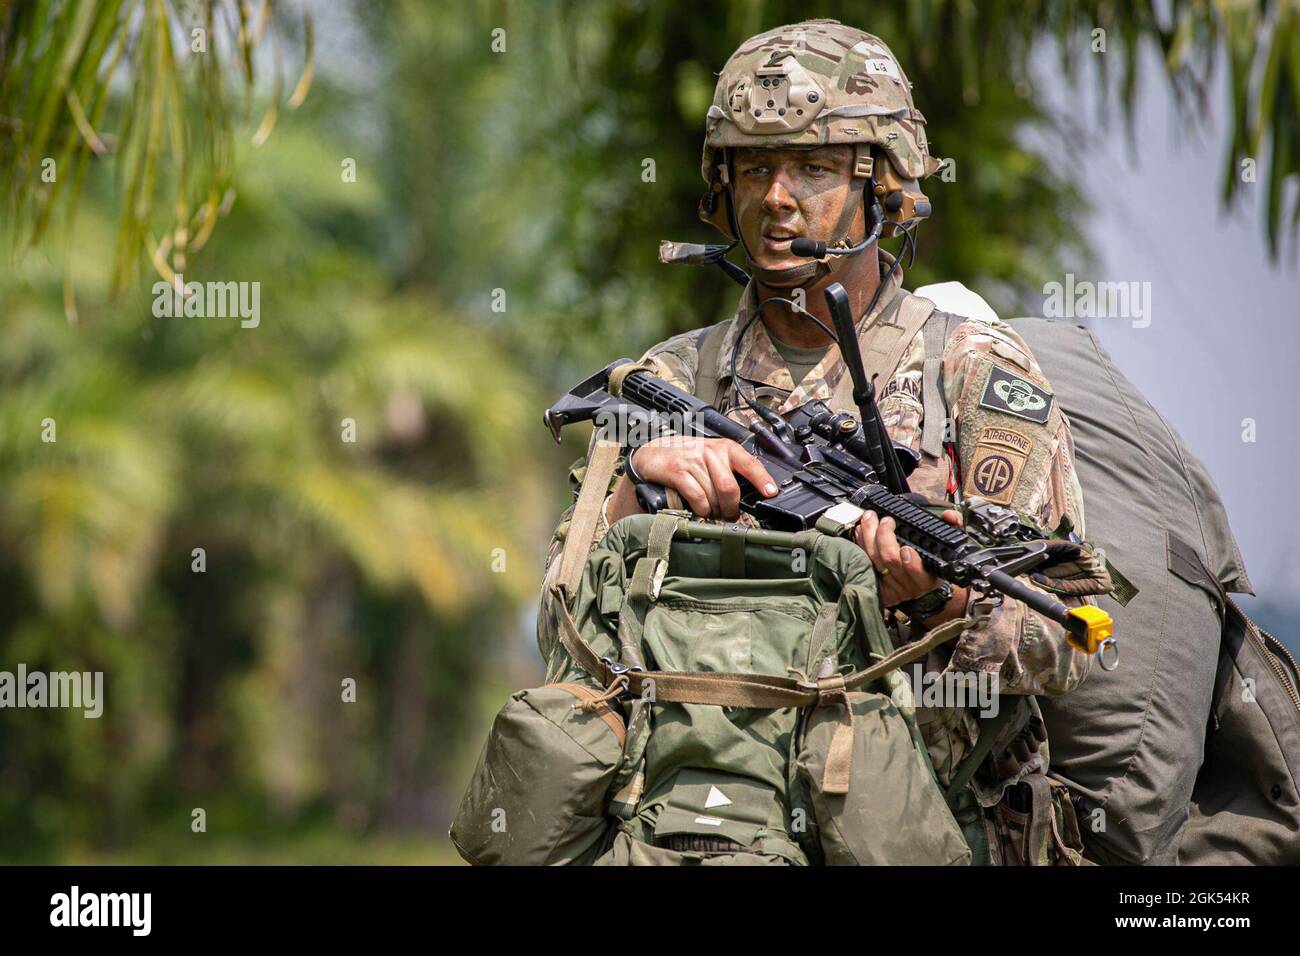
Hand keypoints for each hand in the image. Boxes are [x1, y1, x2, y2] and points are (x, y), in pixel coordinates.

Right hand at [608, 435, 777, 521]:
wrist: (652, 454)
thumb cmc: (686, 458)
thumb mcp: (711, 457)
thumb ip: (729, 471)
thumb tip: (753, 493)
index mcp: (724, 448)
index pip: (750, 463)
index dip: (762, 479)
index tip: (771, 493)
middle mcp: (711, 451)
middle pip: (730, 488)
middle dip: (731, 508)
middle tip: (729, 515)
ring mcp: (693, 460)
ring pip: (713, 496)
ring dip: (714, 511)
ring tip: (711, 512)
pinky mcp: (677, 471)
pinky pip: (697, 497)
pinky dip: (701, 509)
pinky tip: (700, 509)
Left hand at [855, 509, 963, 608]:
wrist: (920, 581)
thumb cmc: (932, 560)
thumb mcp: (946, 546)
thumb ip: (951, 527)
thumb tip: (951, 516)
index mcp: (929, 578)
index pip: (919, 575)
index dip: (911, 563)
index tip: (906, 549)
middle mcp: (909, 585)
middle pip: (891, 561)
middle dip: (885, 537)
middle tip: (886, 521)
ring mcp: (890, 586)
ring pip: (874, 559)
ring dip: (869, 535)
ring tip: (870, 518)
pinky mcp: (875, 585)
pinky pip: (864, 561)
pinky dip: (860, 543)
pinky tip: (860, 530)